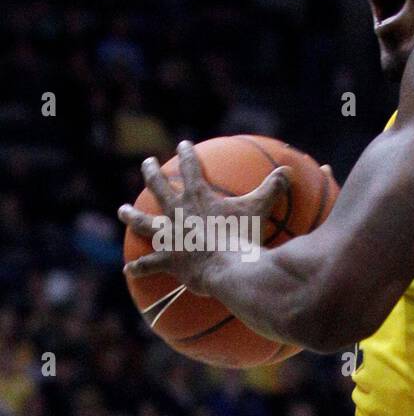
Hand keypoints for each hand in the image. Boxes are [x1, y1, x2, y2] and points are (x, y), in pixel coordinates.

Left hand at [118, 140, 290, 295]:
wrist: (227, 267)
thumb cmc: (242, 236)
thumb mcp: (260, 208)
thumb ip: (273, 188)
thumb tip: (289, 170)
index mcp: (198, 198)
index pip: (190, 169)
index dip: (187, 156)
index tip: (183, 145)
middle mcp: (178, 213)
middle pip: (160, 188)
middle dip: (152, 174)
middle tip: (147, 163)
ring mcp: (170, 237)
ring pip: (145, 223)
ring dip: (132, 216)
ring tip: (123, 210)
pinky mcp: (168, 261)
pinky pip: (150, 264)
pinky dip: (139, 267)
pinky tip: (128, 270)